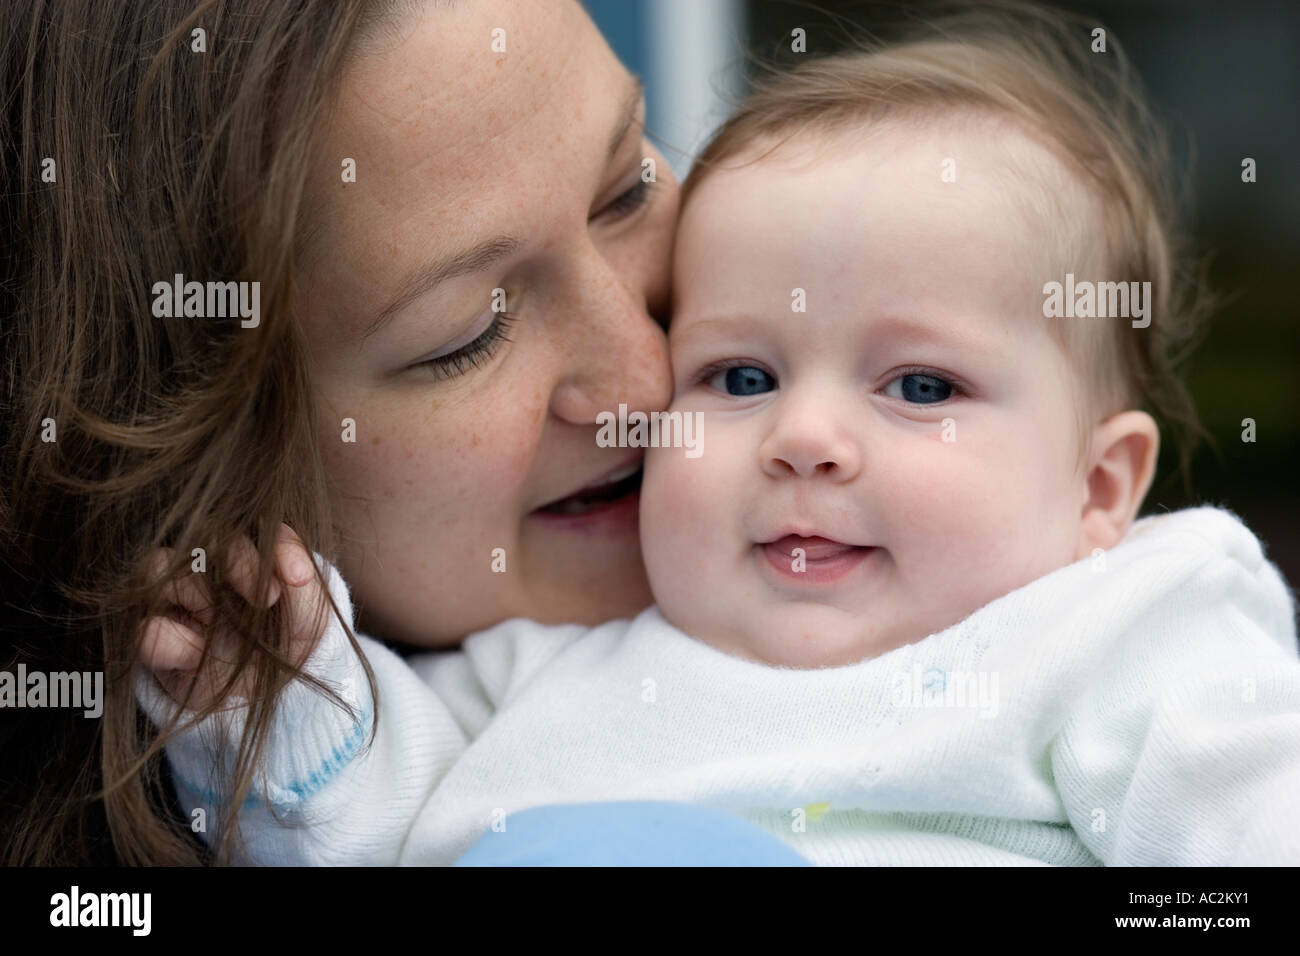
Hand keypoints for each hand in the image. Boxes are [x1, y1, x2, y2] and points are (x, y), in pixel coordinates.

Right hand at [136, 523, 329, 709]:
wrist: (273, 707)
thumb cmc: (292, 653)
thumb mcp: (313, 625)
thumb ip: (308, 591)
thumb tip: (296, 570)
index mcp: (250, 560)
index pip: (254, 530)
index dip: (272, 549)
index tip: (295, 581)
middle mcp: (209, 573)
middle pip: (206, 538)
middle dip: (239, 562)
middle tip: (268, 601)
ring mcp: (177, 603)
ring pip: (160, 567)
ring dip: (199, 595)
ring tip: (230, 630)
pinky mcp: (156, 641)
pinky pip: (146, 629)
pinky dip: (171, 641)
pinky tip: (198, 656)